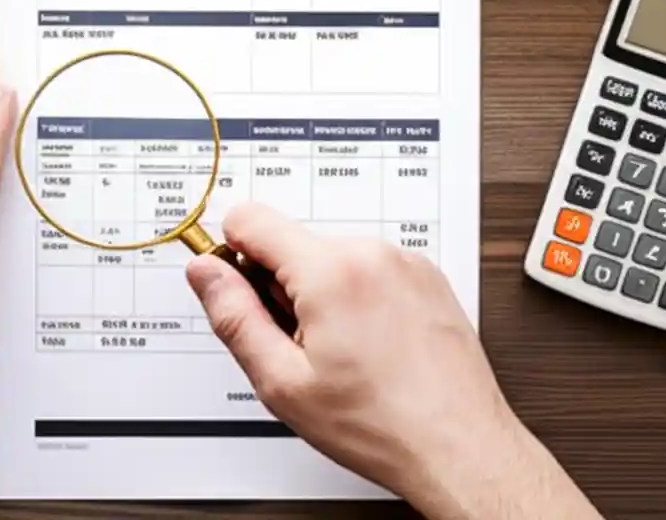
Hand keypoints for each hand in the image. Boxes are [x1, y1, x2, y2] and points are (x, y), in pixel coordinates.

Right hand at [186, 203, 600, 519]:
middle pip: (292, 243)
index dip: (232, 256)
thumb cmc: (382, 424)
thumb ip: (233, 317)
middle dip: (281, 288)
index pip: (251, 219)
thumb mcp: (283, 382)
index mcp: (332, 271)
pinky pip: (369, 271)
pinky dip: (358, 299)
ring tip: (340, 354)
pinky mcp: (426, 277)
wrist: (459, 446)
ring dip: (320, 296)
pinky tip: (368, 347)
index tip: (239, 294)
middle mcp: (373, 254)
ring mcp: (406, 263)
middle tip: (298, 347)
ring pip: (331, 259)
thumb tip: (206, 273)